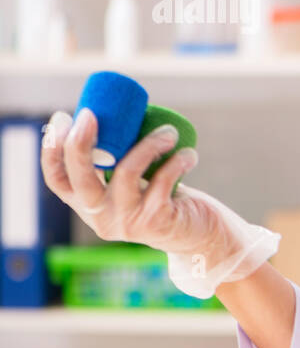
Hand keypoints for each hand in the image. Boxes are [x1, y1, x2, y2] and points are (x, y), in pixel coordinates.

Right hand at [41, 108, 279, 296]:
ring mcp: (127, 221)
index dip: (52, 149)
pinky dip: (177, 161)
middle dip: (79, 143)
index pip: (57, 179)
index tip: (62, 117)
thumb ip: (118, 161)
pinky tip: (189, 154)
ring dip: (149, 144)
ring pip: (127, 173)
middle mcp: (101, 217)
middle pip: (80, 178)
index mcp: (88, 205)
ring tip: (169, 133)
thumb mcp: (132, 185)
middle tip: (92, 114)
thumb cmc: (162, 199)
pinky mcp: (156, 221)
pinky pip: (163, 180)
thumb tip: (115, 111)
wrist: (198, 236)